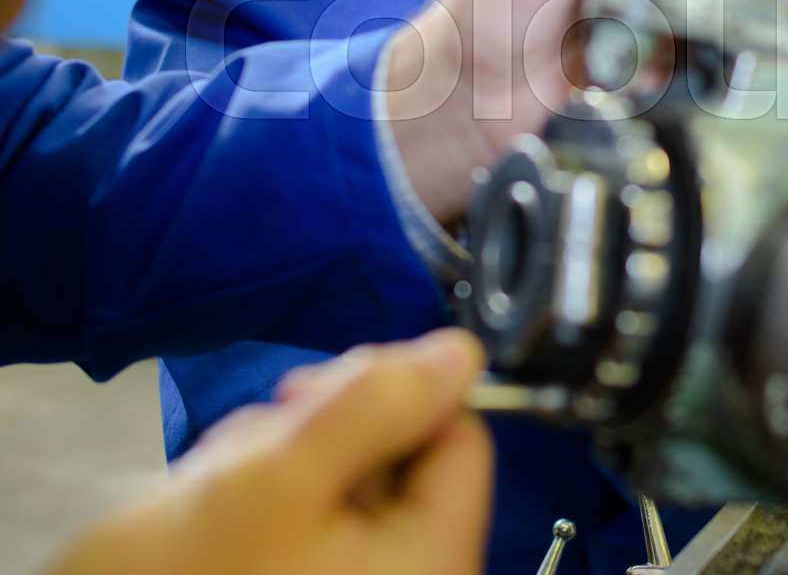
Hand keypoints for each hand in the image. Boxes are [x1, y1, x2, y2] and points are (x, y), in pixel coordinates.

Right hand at [48, 330, 490, 574]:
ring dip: (278, 465)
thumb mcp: (275, 477)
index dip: (393, 392)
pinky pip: (309, 520)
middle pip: (401, 455)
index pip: (460, 434)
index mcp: (435, 557)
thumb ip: (376, 405)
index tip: (308, 392)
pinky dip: (261, 503)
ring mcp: (359, 574)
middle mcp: (414, 571)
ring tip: (214, 492)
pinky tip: (209, 519)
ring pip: (345, 481)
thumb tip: (462, 351)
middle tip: (248, 451)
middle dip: (318, 433)